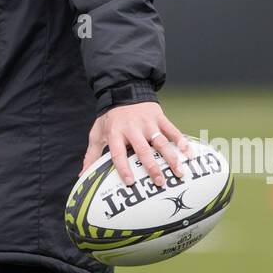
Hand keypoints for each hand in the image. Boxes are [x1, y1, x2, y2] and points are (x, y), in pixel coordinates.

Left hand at [79, 101, 193, 186]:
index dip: (123, 168)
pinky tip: (190, 155)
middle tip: (159, 182)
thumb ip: (91, 155)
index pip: (118, 153)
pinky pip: (172, 130)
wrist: (124, 89)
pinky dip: (182, 142)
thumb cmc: (110, 117)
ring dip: (171, 158)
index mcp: (115, 133)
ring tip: (179, 172)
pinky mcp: (159, 117)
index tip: (130, 182)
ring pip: (161, 142)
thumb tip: (82, 176)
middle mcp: (132, 128)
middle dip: (152, 167)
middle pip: (143, 150)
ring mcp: (147, 123)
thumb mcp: (97, 133)